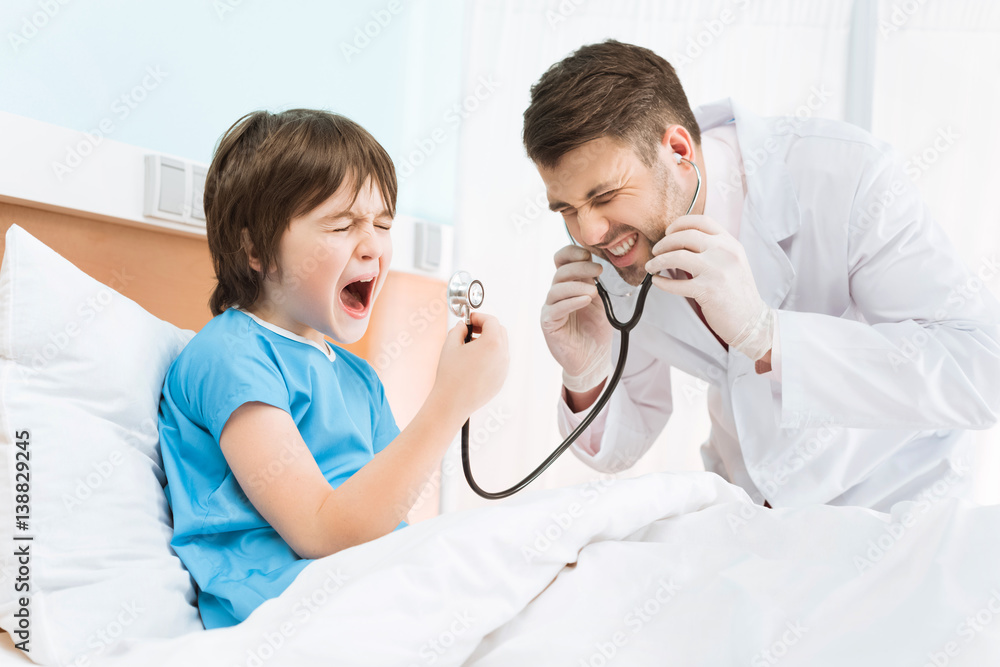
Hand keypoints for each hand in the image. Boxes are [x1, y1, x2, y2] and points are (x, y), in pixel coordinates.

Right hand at [432, 311, 507, 418]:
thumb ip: (458, 330)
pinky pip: (499, 361)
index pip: (491, 321)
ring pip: (501, 347)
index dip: (479, 317)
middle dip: (486, 327)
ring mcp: (504, 368)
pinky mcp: (501, 379)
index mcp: (492, 343)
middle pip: (500, 332)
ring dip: (489, 342)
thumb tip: (463, 326)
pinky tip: (475, 361)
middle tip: (472, 329)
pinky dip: (491, 356)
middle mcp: (502, 355)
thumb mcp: (450, 345)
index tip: (470, 319)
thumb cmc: (451, 376)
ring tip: (471, 347)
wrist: (452, 402)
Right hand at [540, 245, 613, 390]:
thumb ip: (594, 283)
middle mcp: (556, 295)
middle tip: (599, 271)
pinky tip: (586, 300)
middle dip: (580, 267)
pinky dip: (571, 302)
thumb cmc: (595, 330)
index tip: (589, 254)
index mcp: (568, 285)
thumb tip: (595, 262)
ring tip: (593, 292)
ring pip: (556, 289)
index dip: (571, 253)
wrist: (592, 358)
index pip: (561, 261)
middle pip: (560, 272)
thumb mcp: (599, 301)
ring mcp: (550, 309)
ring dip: (577, 286)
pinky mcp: (549, 324)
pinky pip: (556, 309)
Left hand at [645, 215, 772, 359]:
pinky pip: (676, 284)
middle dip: (664, 242)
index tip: (668, 231)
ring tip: (651, 266)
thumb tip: (680, 241)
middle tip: (656, 251)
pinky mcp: (707, 290)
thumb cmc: (738, 292)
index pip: (702, 222)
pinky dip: (662, 282)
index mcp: (730, 243)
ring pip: (677, 257)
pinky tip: (657, 282)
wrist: (752, 320)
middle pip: (685, 236)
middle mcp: (725, 253)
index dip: (680, 223)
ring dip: (658, 261)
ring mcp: (716, 271)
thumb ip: (713, 249)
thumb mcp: (733, 261)